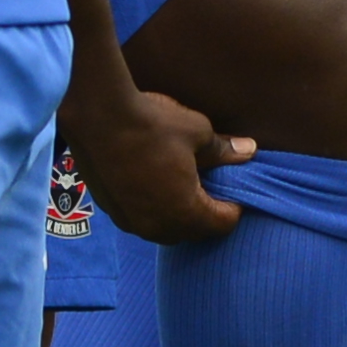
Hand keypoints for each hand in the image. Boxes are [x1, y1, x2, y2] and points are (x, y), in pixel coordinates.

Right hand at [56, 65, 254, 249]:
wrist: (96, 114)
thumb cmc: (152, 124)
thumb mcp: (197, 132)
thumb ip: (223, 151)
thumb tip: (250, 151)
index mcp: (184, 212)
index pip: (222, 224)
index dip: (234, 206)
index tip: (234, 187)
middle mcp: (156, 227)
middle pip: (193, 232)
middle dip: (205, 213)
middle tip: (210, 185)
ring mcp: (129, 221)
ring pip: (164, 229)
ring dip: (178, 214)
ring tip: (181, 184)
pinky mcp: (110, 210)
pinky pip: (140, 219)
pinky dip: (152, 207)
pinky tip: (152, 180)